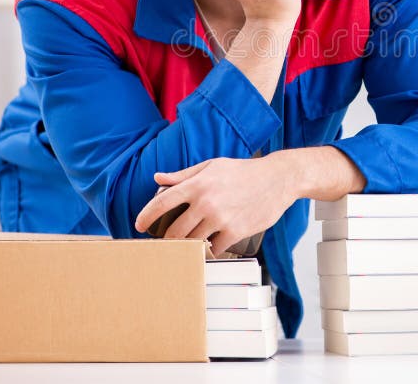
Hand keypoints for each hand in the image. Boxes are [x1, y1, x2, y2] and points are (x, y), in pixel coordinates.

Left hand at [134, 154, 295, 256]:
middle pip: (174, 231)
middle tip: (166, 243)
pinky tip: (209, 248)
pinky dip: (209, 250)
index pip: (162, 202)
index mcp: (197, 184)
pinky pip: (214, 249)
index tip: (139, 226)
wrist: (278, 178)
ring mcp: (220, 218)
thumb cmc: (244, 171)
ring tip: (188, 246)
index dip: (145, 216)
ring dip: (189, 247)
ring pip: (193, 242)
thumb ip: (183, 175)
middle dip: (167, 240)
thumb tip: (158, 178)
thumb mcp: (212, 166)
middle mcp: (206, 202)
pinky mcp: (235, 231)